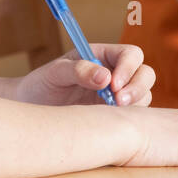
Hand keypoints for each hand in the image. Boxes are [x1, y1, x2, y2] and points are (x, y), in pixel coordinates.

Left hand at [15, 43, 154, 107]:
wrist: (32, 107)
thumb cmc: (42, 84)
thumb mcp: (54, 73)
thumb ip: (77, 70)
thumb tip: (104, 77)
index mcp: (102, 56)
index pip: (130, 54)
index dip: (128, 67)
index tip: (112, 85)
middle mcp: (115, 73)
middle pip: (145, 73)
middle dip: (137, 87)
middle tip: (118, 102)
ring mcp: (118, 94)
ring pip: (144, 95)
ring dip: (135, 103)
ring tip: (111, 112)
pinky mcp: (115, 114)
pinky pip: (135, 115)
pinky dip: (130, 118)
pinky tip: (111, 123)